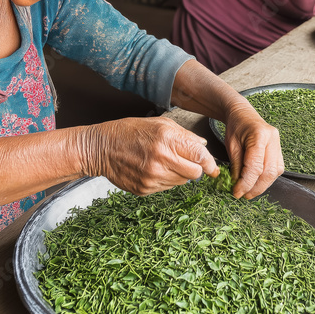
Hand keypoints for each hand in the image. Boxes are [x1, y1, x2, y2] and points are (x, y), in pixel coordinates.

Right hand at [82, 117, 216, 195]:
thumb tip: (203, 146)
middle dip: (196, 169)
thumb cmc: (129, 132)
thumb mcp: (158, 124)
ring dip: (180, 174)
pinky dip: (166, 180)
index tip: (213, 167)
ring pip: (182, 182)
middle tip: (188, 163)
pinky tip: (154, 169)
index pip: (200, 156)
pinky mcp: (144, 189)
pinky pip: (167, 188)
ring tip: (166, 163)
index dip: (210, 163)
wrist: (101, 148)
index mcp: (166, 139)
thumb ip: (184, 135)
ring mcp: (152, 177)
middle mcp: (161, 159)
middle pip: (195, 173)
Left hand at [222, 102, 283, 198]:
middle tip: (243, 195)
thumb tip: (238, 185)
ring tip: (249, 192)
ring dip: (262, 185)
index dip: (246, 182)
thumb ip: (236, 165)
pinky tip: (257, 183)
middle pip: (269, 171)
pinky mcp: (279, 150)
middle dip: (256, 187)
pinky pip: (277, 169)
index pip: (255, 166)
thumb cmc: (235, 126)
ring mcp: (278, 144)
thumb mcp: (231, 145)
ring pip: (275, 172)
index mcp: (259, 135)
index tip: (237, 192)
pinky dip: (267, 179)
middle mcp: (273, 140)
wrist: (243, 114)